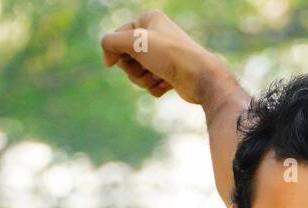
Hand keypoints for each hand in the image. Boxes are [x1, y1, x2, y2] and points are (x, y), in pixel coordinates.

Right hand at [100, 10, 230, 105]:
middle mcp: (156, 36)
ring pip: (137, 73)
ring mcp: (163, 56)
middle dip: (133, 68)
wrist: (200, 77)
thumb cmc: (170, 55)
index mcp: (149, 20)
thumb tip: (108, 59)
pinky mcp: (169, 75)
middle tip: (147, 66)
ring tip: (159, 76)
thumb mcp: (135, 41)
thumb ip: (110, 42)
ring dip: (144, 79)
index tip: (113, 62)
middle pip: (126, 57)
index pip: (118, 36)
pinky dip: (155, 87)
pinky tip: (168, 84)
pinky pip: (150, 84)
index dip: (115, 51)